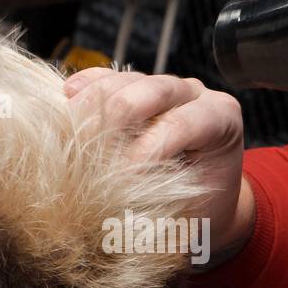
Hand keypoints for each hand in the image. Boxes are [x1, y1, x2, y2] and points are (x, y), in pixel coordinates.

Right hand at [64, 68, 253, 266]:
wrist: (201, 203)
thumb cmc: (199, 209)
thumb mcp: (193, 209)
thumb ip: (165, 197)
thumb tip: (120, 195)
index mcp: (221, 118)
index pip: (182, 123)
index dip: (150, 148)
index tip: (122, 176)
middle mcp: (195, 94)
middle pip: (154, 90)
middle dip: (118, 119)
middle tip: (89, 150)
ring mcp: (163, 86)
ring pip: (126, 80)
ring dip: (95, 103)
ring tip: (71, 129)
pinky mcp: (135, 86)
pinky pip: (107, 77)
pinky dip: (86, 87)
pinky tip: (67, 97)